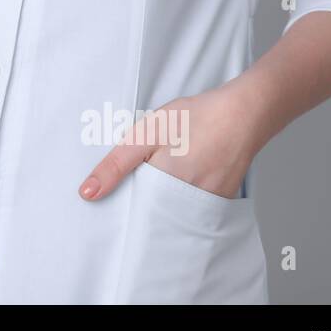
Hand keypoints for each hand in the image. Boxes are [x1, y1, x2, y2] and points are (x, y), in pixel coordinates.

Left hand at [79, 82, 263, 200]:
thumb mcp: (146, 133)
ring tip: (168, 171)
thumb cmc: (195, 119)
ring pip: (175, 213)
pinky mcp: (221, 200)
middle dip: (144, 205)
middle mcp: (186, 203)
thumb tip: (88, 193)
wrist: (243, 113)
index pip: (134, 213)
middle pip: (155, 216)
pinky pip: (194, 208)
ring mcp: (207, 204)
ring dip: (164, 201)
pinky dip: (184, 197)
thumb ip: (116, 165)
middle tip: (146, 175)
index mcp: (163, 188)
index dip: (124, 206)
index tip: (115, 203)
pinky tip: (186, 173)